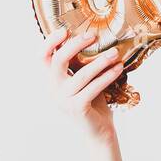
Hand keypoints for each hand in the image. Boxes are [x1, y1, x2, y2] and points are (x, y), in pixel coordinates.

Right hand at [41, 27, 123, 144]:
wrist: (98, 130)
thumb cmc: (92, 100)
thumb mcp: (83, 78)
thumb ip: (79, 63)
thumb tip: (90, 35)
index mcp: (52, 80)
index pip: (42, 57)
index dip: (50, 42)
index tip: (65, 30)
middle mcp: (53, 89)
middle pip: (58, 61)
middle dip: (75, 45)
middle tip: (93, 36)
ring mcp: (63, 100)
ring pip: (81, 75)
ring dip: (100, 61)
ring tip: (115, 53)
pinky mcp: (77, 108)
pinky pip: (93, 88)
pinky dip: (107, 76)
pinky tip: (118, 68)